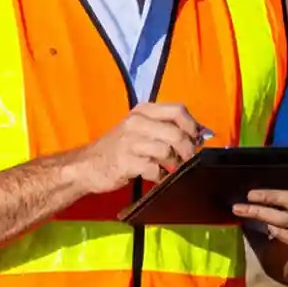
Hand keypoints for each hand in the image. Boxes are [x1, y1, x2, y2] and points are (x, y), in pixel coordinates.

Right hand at [71, 103, 203, 194]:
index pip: (178, 110)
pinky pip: (155, 169)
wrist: (86, 165)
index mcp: (143, 110)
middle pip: (176, 132)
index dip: (193, 126)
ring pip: (167, 151)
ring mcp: (130, 142)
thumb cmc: (118, 148)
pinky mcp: (126, 162)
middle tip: (188, 159)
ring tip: (169, 168)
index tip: (197, 139)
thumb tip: (201, 134)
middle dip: (188, 149)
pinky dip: (161, 176)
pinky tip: (157, 177)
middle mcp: (137, 122)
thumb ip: (165, 128)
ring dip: (174, 164)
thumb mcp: (139, 130)